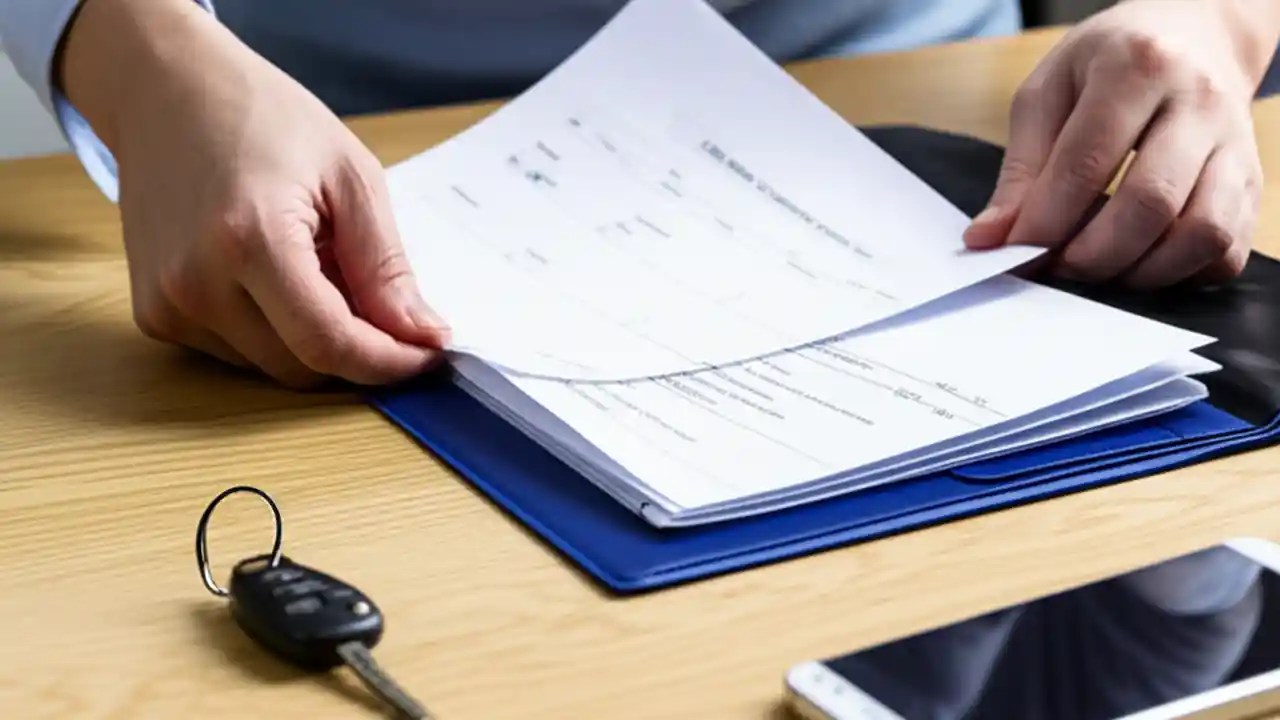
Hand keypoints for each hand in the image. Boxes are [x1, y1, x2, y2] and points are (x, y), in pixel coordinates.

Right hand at [60, 0, 448, 387]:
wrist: (166, 91)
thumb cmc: (263, 118)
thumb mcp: (351, 178)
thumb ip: (386, 268)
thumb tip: (423, 338)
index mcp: (249, 240)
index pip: (330, 343)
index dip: (388, 361)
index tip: (429, 355)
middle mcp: (195, 283)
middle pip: (303, 367)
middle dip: (356, 349)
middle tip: (379, 296)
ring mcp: (166, 304)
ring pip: (273, 367)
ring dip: (313, 338)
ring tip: (314, 262)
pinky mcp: (153, 314)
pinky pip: (238, 353)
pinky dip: (274, 331)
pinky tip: (274, 273)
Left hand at [964, 0, 1279, 287]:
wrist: (1191, 36)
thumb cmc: (1107, 65)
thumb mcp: (1047, 94)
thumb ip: (1019, 170)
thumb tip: (989, 240)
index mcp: (1137, 68)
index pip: (1087, 164)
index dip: (1044, 223)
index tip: (1014, 253)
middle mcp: (1199, 103)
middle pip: (1151, 205)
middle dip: (1092, 255)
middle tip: (1056, 266)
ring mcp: (1236, 145)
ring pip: (1202, 234)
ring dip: (1140, 272)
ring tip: (1098, 267)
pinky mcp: (1253, 183)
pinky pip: (1226, 250)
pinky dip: (1180, 273)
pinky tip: (1141, 261)